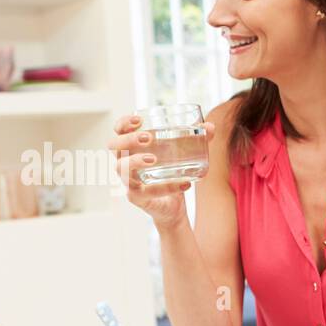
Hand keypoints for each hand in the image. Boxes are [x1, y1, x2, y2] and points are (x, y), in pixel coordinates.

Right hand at [107, 113, 215, 228]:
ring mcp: (128, 181)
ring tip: (154, 159)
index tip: (138, 119)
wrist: (173, 206)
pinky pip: (141, 192)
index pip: (118, 132)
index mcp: (133, 149)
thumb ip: (197, 140)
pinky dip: (163, 187)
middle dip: (128, 139)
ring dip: (135, 160)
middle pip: (114, 146)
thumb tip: (211, 127)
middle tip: (148, 138)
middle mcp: (126, 163)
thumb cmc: (173, 174)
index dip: (123, 123)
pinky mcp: (136, 197)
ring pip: (120, 168)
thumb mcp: (184, 155)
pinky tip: (183, 184)